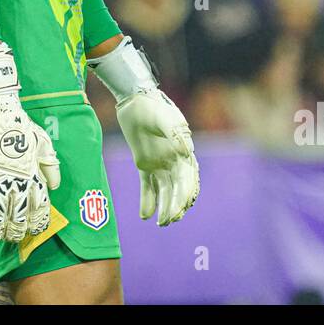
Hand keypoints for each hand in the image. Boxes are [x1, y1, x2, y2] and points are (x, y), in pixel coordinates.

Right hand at [0, 42, 60, 241]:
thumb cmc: (21, 125)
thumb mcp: (43, 142)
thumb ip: (51, 165)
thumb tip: (55, 186)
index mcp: (33, 174)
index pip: (40, 208)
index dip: (37, 223)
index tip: (33, 229)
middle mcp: (15, 180)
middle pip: (17, 218)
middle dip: (14, 232)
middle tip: (11, 235)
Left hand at [117, 87, 199, 225]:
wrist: (134, 101)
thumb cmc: (153, 107)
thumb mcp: (165, 118)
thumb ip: (175, 133)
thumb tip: (187, 152)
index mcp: (184, 152)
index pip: (188, 178)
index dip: (186, 194)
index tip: (182, 207)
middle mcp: (174, 161)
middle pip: (178, 189)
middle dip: (175, 206)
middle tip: (169, 221)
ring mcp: (160, 164)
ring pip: (164, 192)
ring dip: (164, 208)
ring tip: (161, 224)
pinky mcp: (144, 165)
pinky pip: (147, 187)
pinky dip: (147, 201)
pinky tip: (145, 215)